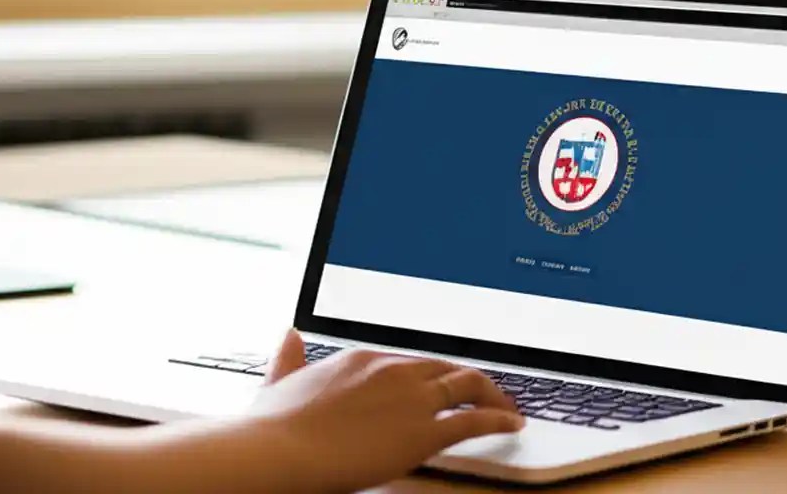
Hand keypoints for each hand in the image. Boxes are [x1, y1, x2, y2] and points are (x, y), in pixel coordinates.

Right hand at [248, 329, 524, 491]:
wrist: (281, 449)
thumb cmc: (276, 427)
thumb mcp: (280, 382)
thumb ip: (288, 359)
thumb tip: (289, 337)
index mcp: (362, 359)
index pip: (411, 361)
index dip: (432, 373)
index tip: (442, 382)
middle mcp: (391, 369)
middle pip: (445, 366)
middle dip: (471, 379)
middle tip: (486, 393)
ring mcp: (410, 398)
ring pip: (467, 384)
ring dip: (493, 395)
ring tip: (507, 408)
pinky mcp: (424, 430)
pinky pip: (473, 420)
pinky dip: (499, 420)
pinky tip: (511, 424)